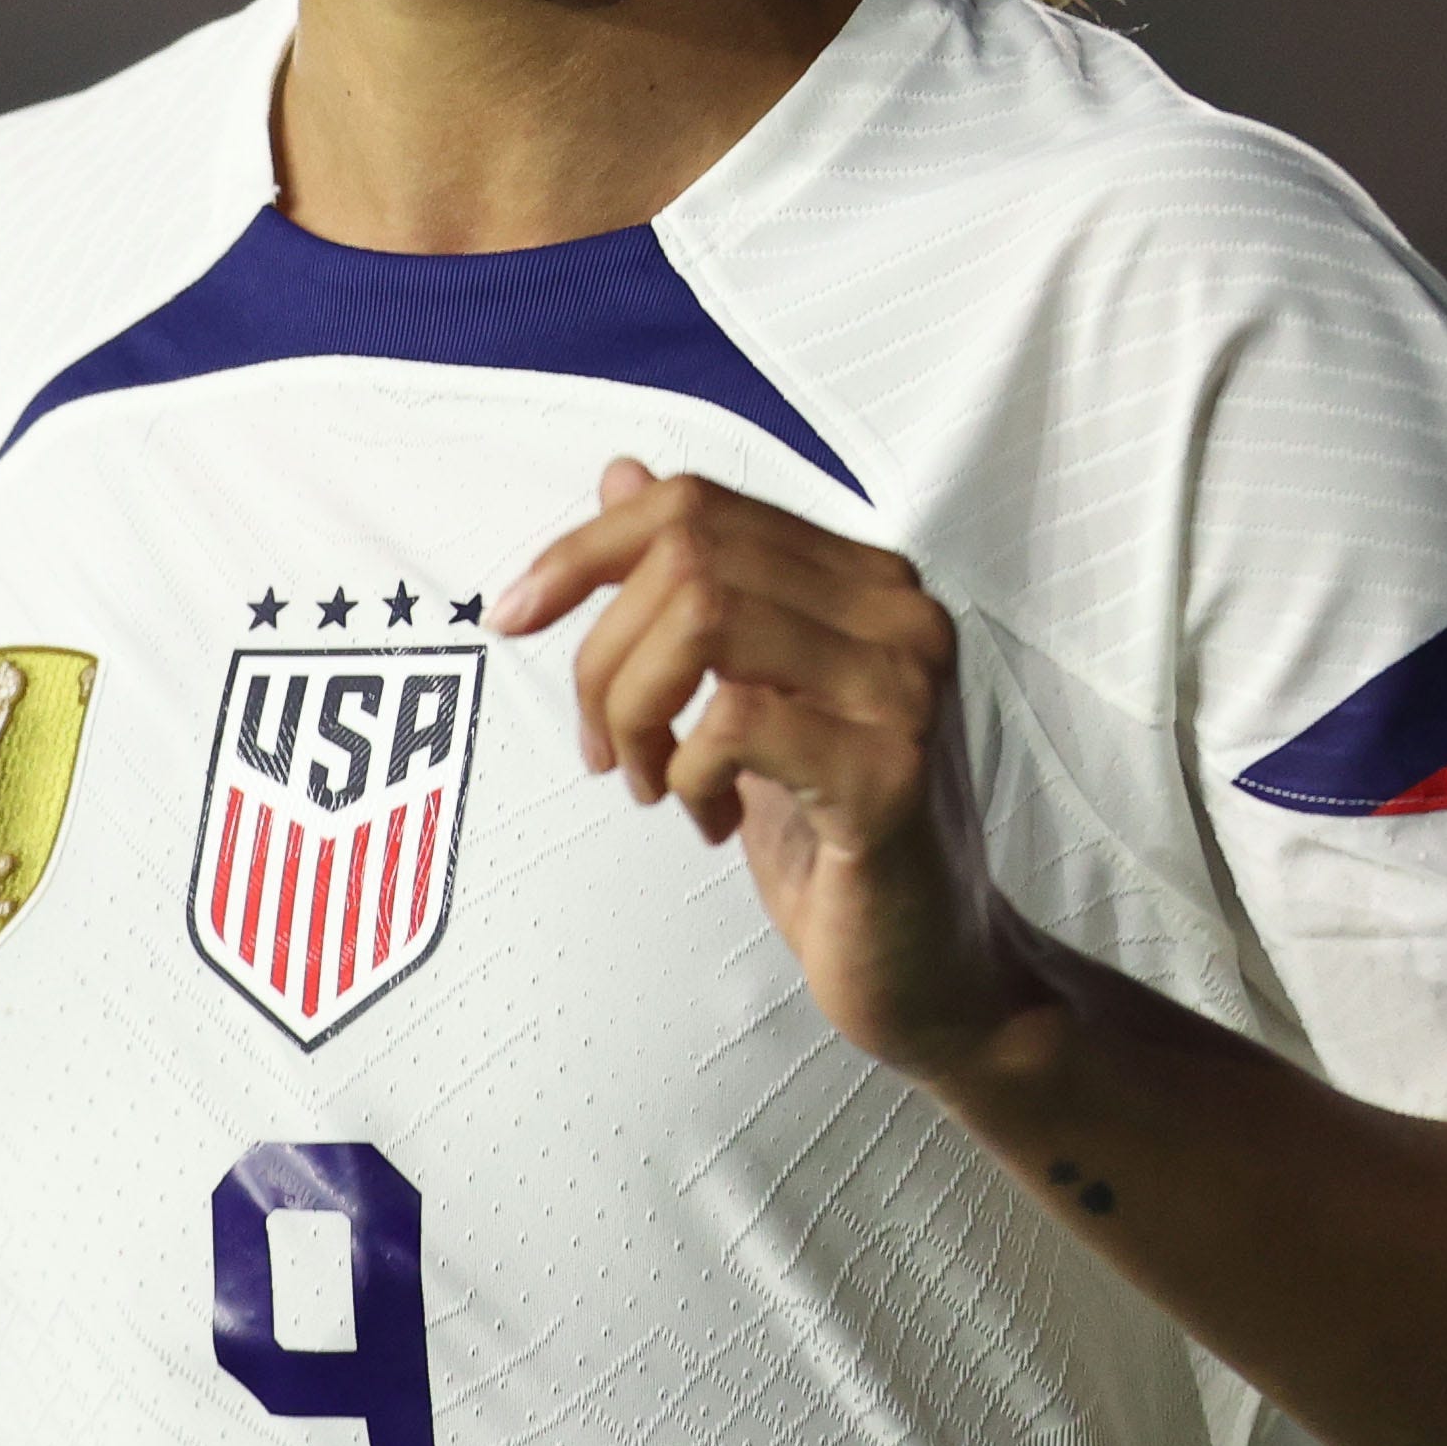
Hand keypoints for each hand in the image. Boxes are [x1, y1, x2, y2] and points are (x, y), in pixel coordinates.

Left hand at [489, 460, 1039, 1076]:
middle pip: (689, 556)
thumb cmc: (836, 839)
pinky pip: (735, 721)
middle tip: (600, 748)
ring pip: (704, 620)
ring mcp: (903, 688)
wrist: (933, 970)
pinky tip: (709, 817)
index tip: (513, 615)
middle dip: (603, 655)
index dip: (586, 550)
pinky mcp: (887, 772)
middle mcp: (899, 613)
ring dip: (634, 712)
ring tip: (647, 783)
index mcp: (866, 582)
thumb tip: (619, 475)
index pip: (699, 505)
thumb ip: (703, 588)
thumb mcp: (750, 699)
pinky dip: (685, 770)